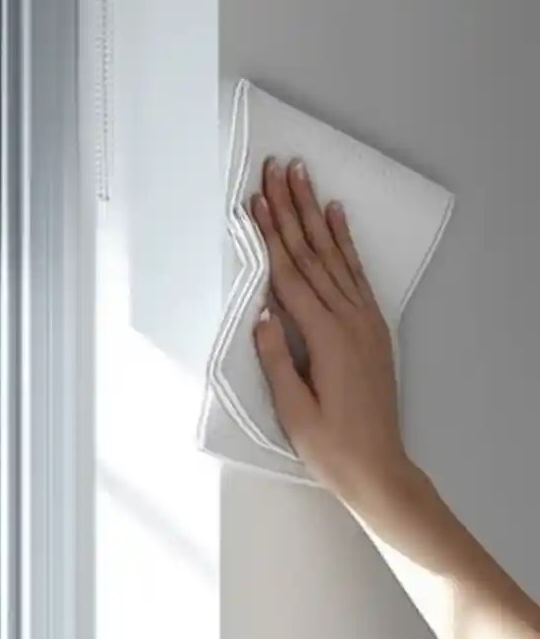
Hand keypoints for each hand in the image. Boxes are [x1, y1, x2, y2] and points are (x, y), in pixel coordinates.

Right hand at [251, 156, 412, 501]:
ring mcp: (364, 320)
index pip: (290, 274)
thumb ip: (277, 359)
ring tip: (301, 178)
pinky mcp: (371, 327)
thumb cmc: (331, 446)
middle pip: (313, 252)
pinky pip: (356, 274)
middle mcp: (349, 319)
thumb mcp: (294, 410)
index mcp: (325, 337)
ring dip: (315, 214)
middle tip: (277, 169)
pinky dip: (344, 242)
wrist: (380, 469)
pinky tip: (335, 217)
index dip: (271, 235)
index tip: (256, 200)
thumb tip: (261, 312)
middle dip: (292, 208)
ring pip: (334, 256)